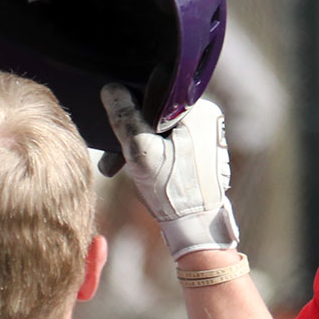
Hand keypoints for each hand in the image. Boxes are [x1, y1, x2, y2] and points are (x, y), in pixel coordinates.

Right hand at [101, 85, 239, 258]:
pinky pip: (170, 144)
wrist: (197, 228)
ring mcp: (206, 137)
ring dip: (138, 147)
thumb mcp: (140, 151)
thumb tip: (112, 89)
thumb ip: (124, 117)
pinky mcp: (201, 153)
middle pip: (156, 114)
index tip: (116, 128)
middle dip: (132, 133)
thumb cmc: (173, 191)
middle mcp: (207, 119)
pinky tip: (140, 172)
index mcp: (199, 111)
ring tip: (118, 168)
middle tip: (113, 159)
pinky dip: (152, 155)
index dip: (131, 108)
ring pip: (160, 131)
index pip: (155, 93)